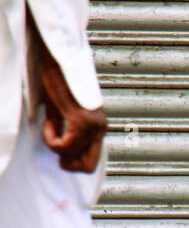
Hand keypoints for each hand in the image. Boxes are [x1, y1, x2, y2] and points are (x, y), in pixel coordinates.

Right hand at [30, 16, 106, 171]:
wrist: (56, 58)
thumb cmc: (57, 80)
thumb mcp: (63, 110)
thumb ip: (67, 129)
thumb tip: (61, 151)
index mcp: (99, 126)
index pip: (91, 162)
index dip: (71, 158)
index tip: (60, 139)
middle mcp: (101, 128)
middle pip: (88, 168)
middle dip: (66, 161)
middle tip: (54, 140)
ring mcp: (94, 126)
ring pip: (71, 157)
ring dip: (54, 146)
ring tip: (50, 124)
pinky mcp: (82, 121)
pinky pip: (63, 147)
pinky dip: (50, 139)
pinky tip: (48, 121)